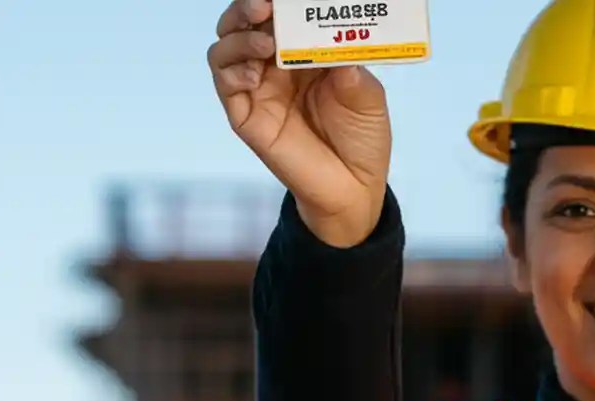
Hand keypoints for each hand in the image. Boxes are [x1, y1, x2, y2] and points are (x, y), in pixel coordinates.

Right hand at [207, 0, 391, 247]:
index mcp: (305, 53)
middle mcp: (276, 66)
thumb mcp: (368, 99)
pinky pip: (225, 86)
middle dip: (247, 8)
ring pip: (225, 49)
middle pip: (244, 24)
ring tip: (265, 45)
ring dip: (239, 38)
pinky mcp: (246, 117)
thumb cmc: (363, 138)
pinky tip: (254, 75)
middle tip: (264, 5)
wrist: (355, 187)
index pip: (280, 16)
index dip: (276, 3)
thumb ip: (353, 71)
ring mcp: (258, 90)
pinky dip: (233, 72)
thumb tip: (337, 47)